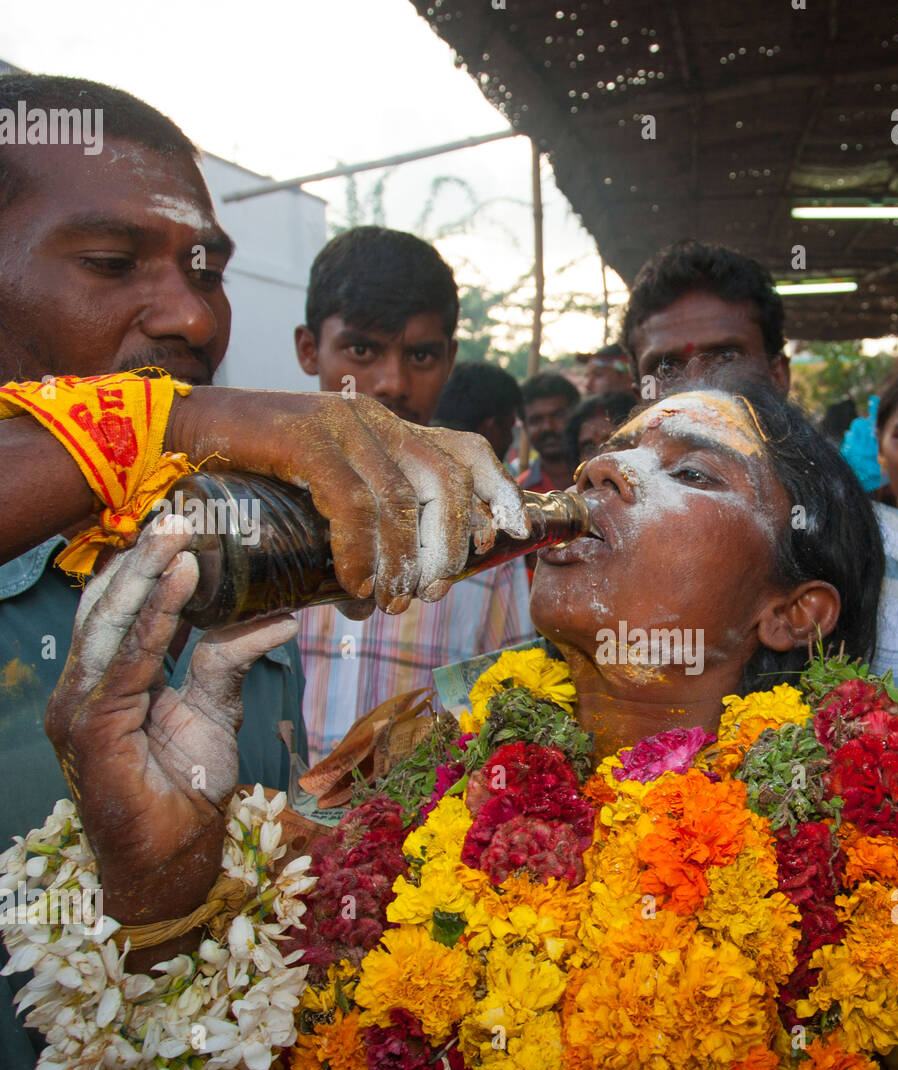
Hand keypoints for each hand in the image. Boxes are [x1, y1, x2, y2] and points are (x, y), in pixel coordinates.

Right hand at [44, 517, 297, 924]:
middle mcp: (85, 686)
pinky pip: (128, 664)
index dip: (147, 567)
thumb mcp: (215, 711)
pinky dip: (156, 621)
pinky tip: (180, 586)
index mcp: (108, 679)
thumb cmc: (186, 789)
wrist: (171, 859)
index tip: (183, 525)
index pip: (120, 610)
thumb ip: (230, 661)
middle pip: (109, 607)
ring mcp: (81, 707)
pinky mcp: (91, 730)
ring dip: (147, 578)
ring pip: (112, 626)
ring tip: (180, 536)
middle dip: (143, 559)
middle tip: (181, 514)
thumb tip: (281, 617)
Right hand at [166, 389, 527, 616]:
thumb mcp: (321, 492)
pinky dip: (362, 552)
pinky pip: (352, 502)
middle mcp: (371, 417)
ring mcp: (338, 423)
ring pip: (401, 499)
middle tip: (431, 593)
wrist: (169, 436)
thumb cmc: (247, 476)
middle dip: (448, 545)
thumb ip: (362, 522)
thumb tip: (392, 592)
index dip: (496, 492)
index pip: (466, 448)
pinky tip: (356, 586)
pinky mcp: (301, 437)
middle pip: (446, 480)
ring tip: (390, 604)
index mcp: (385, 425)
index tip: (508, 537)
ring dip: (402, 562)